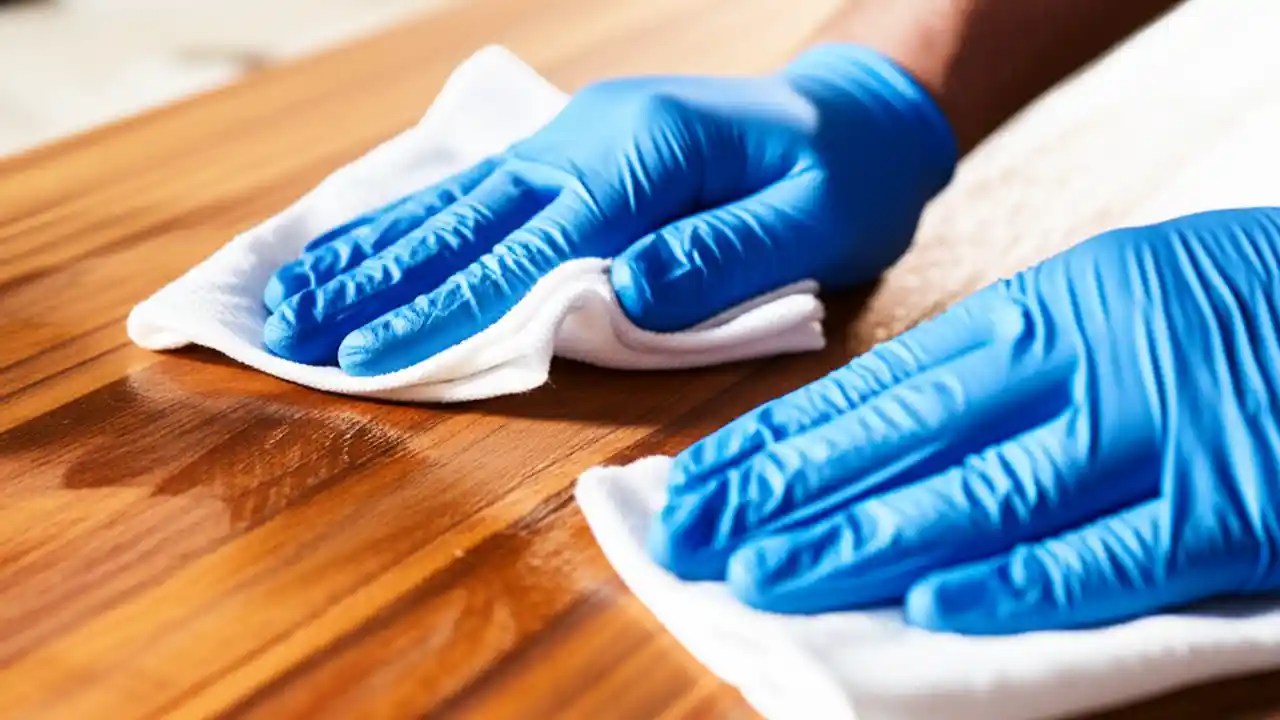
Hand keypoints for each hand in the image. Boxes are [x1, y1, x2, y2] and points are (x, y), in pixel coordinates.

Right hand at [261, 45, 955, 374]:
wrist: (858, 112)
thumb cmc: (844, 175)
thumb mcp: (814, 221)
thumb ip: (721, 258)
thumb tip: (623, 289)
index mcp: (643, 158)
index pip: (524, 251)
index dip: (443, 308)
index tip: (366, 353)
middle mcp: (590, 142)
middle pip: (465, 221)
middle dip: (373, 279)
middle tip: (285, 324)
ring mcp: (576, 142)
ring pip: (459, 202)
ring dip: (375, 249)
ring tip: (296, 289)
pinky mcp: (578, 155)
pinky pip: (484, 191)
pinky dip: (418, 222)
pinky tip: (369, 244)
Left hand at [649, 208, 1279, 633]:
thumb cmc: (1224, 303)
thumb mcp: (1102, 298)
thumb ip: (1002, 362)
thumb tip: (876, 427)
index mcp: (1045, 309)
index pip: (883, 386)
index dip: (786, 436)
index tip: (705, 479)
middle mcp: (1083, 362)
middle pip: (908, 438)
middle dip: (790, 490)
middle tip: (696, 536)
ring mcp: (1156, 433)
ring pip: (984, 495)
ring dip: (865, 540)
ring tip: (766, 574)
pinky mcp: (1230, 509)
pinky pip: (1112, 554)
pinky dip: (1020, 581)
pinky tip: (931, 606)